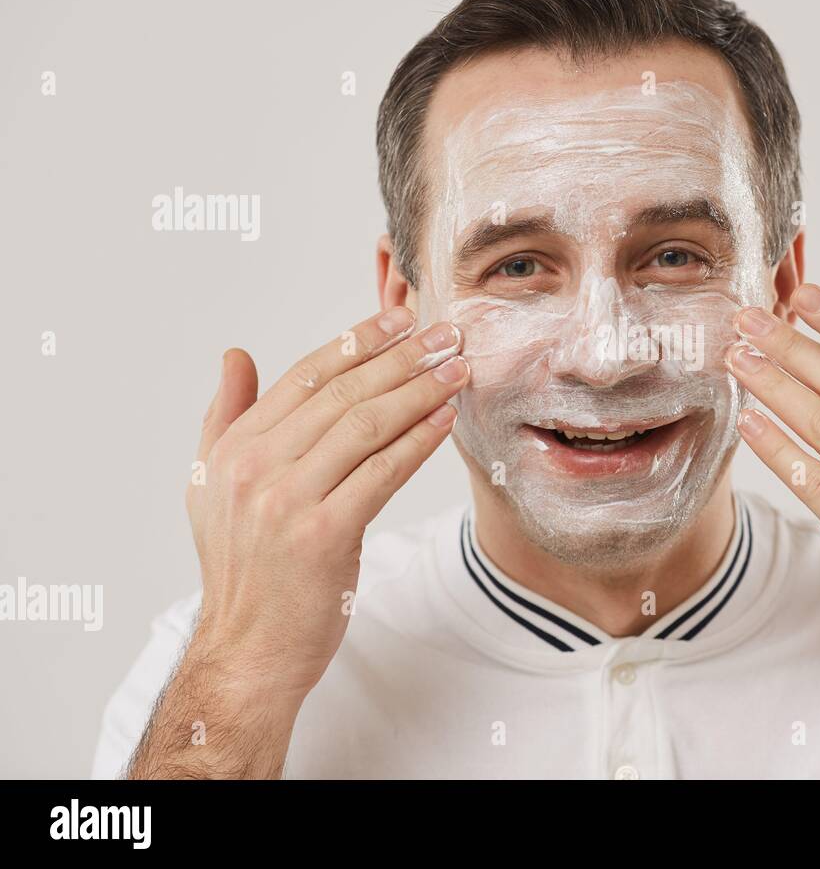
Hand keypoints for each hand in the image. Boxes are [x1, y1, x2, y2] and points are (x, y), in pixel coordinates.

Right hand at [185, 307, 467, 700]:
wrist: (248, 651)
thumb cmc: (244, 571)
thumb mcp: (212, 487)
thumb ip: (226, 416)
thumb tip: (236, 355)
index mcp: (233, 448)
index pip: (305, 375)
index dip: (357, 340)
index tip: (400, 318)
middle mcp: (254, 468)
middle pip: (342, 392)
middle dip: (402, 357)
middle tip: (446, 334)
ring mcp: (287, 501)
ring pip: (366, 425)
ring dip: (420, 391)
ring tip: (457, 369)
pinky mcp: (324, 534)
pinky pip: (383, 472)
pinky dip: (418, 440)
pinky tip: (445, 419)